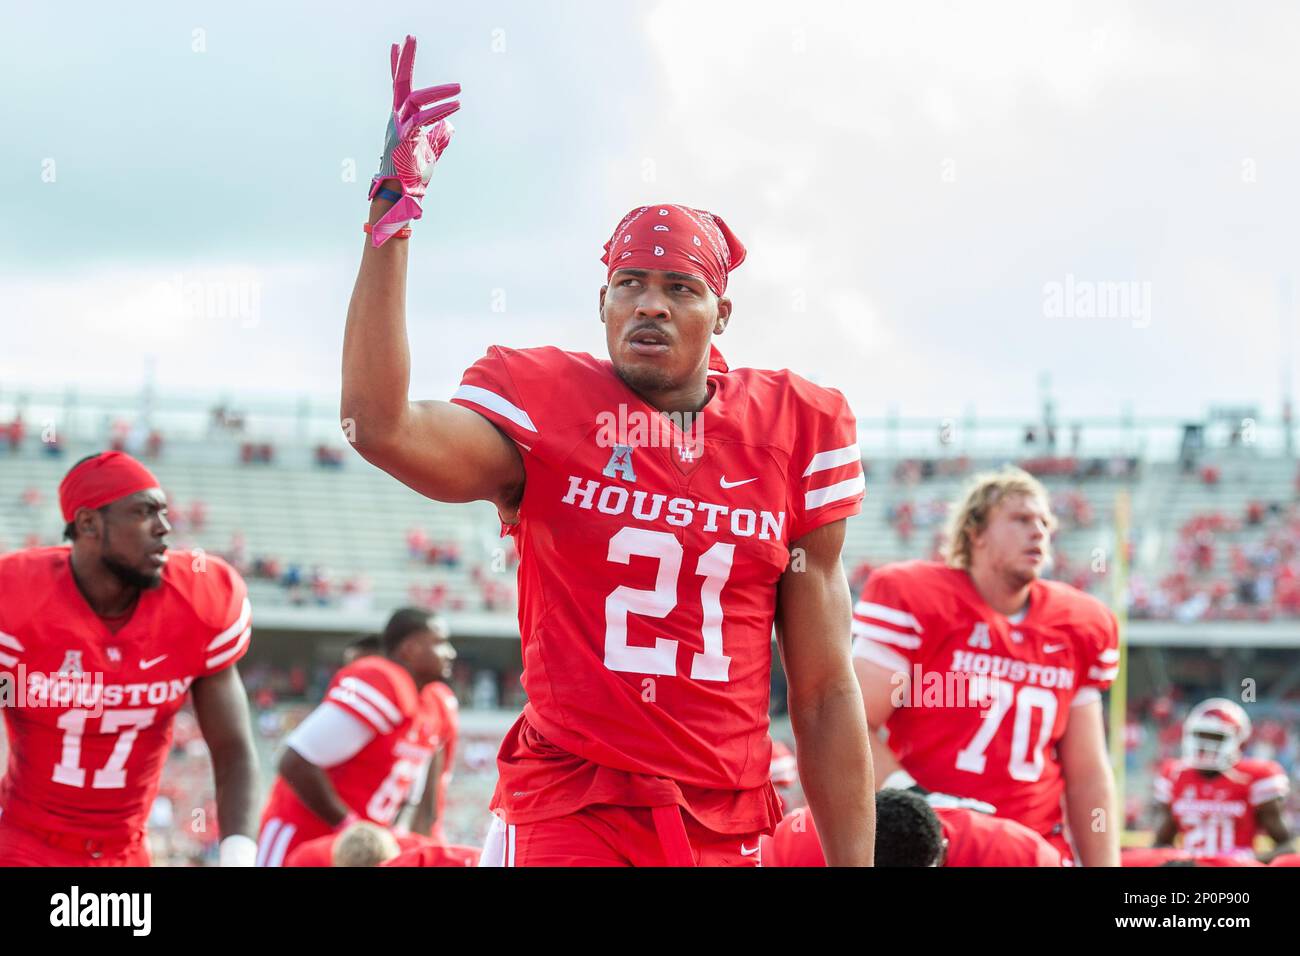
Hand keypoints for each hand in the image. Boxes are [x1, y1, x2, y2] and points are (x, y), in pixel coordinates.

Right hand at [370, 35, 459, 245]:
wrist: (401, 196)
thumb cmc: (412, 176)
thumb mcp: (430, 152)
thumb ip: (438, 138)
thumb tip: (450, 127)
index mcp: (402, 118)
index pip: (400, 87)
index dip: (397, 65)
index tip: (397, 45)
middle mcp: (396, 118)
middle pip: (399, 81)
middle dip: (405, 59)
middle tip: (409, 37)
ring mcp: (398, 128)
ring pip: (414, 98)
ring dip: (438, 92)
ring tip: (459, 90)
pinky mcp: (403, 139)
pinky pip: (421, 119)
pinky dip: (439, 111)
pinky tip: (456, 106)